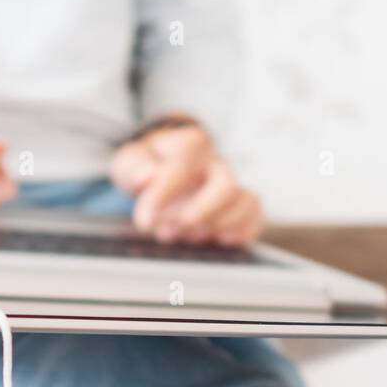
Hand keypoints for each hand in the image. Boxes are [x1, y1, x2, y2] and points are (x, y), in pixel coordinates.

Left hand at [110, 121, 263, 245]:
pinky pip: (255, 215)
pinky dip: (241, 231)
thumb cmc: (148, 165)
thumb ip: (135, 167)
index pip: (183, 165)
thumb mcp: (130, 161)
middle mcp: (216, 164)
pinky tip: (219, 240)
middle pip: (226, 185)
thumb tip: (147, 176)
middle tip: (170, 231)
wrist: (164, 166)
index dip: (164, 195)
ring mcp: (232, 185)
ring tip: (190, 236)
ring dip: (217, 225)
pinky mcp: (241, 205)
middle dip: (199, 213)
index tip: (145, 219)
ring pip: (244, 202)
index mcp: (190, 146)